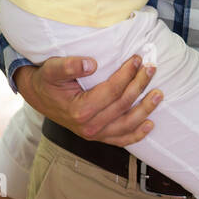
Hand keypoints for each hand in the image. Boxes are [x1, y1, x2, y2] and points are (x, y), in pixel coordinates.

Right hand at [14, 55, 160, 146]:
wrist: (40, 97)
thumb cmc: (48, 81)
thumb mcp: (52, 69)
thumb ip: (69, 66)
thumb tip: (91, 64)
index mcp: (80, 110)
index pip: (113, 91)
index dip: (127, 74)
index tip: (137, 59)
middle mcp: (88, 126)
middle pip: (123, 104)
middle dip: (140, 84)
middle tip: (151, 67)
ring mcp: (94, 134)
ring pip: (127, 124)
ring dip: (145, 109)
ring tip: (159, 94)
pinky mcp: (98, 137)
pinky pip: (121, 139)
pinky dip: (137, 134)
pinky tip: (150, 124)